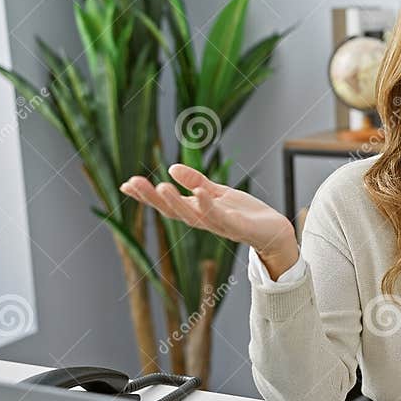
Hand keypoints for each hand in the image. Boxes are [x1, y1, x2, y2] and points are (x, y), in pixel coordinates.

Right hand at [119, 164, 296, 260]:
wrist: (274, 232)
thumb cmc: (245, 214)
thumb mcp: (219, 193)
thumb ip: (197, 182)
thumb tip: (172, 168)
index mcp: (198, 212)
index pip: (167, 205)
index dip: (146, 196)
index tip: (126, 184)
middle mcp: (205, 221)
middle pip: (174, 211)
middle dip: (153, 198)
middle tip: (133, 183)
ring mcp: (221, 225)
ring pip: (194, 216)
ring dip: (176, 202)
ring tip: (161, 186)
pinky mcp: (239, 227)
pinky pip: (222, 217)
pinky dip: (209, 206)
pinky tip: (200, 193)